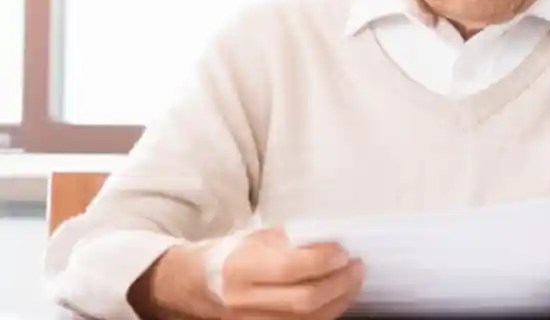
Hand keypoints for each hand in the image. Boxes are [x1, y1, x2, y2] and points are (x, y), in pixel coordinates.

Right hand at [139, 228, 363, 318]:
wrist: (193, 283)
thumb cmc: (232, 254)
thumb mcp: (258, 237)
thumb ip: (293, 241)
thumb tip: (334, 243)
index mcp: (240, 268)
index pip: (289, 269)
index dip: (323, 261)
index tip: (343, 251)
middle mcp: (243, 301)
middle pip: (303, 302)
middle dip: (339, 284)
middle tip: (357, 267)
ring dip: (339, 302)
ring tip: (353, 282)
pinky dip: (325, 315)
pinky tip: (338, 299)